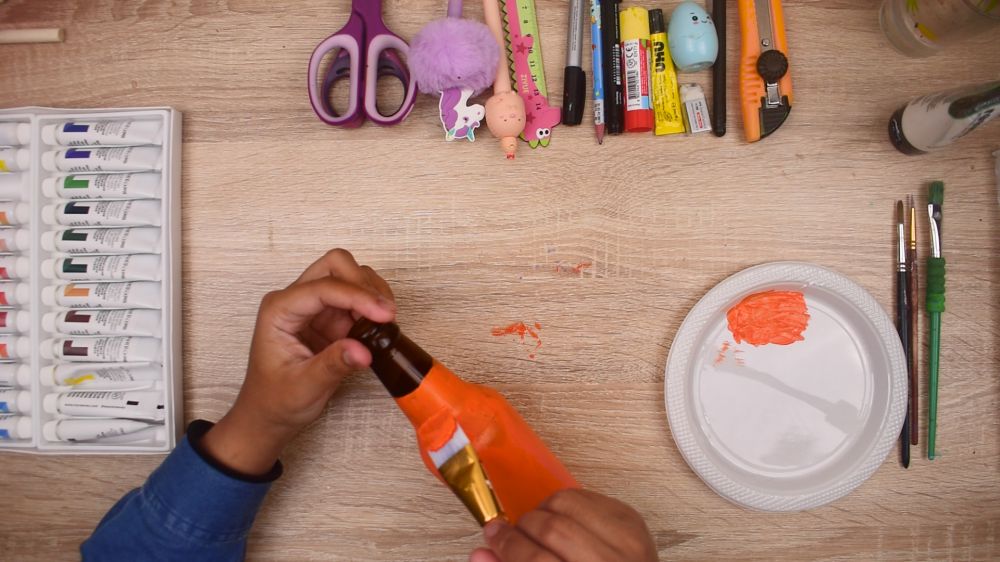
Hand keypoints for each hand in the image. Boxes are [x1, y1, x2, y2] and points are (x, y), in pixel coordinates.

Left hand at [200, 249, 395, 475]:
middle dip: (363, 282)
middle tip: (385, 312)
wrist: (269, 415)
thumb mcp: (303, 388)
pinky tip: (379, 327)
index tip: (385, 314)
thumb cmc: (275, 400)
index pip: (323, 288)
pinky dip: (373, 305)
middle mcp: (295, 300)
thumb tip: (363, 350)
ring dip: (371, 292)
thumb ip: (332, 366)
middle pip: (335, 265)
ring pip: (349, 274)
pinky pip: (357, 297)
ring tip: (384, 322)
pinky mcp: (330, 317)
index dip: (358, 297)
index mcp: (279, 310)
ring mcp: (314, 306)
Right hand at [470, 489, 656, 561]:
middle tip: (512, 533)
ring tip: (539, 528)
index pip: (538, 560)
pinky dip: (566, 504)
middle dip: (523, 528)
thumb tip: (480, 554)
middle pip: (553, 529)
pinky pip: (588, 495)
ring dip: (543, 511)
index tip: (493, 536)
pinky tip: (564, 522)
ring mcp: (628, 542)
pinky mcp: (632, 521)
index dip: (508, 546)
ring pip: (568, 502)